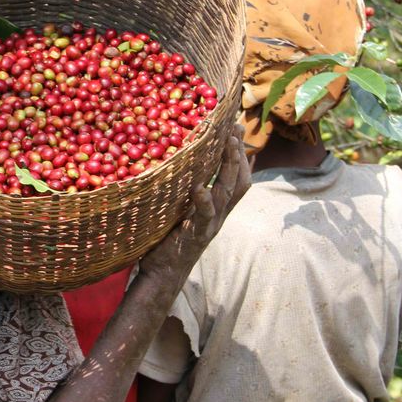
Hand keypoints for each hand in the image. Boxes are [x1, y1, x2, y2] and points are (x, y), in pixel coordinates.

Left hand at [140, 126, 250, 282]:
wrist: (162, 274)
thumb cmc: (166, 239)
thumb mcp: (178, 209)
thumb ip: (183, 190)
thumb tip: (178, 163)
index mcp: (216, 207)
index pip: (236, 175)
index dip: (239, 153)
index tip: (235, 127)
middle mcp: (218, 213)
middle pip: (238, 180)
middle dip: (238, 153)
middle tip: (234, 129)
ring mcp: (209, 224)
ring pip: (227, 192)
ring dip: (228, 167)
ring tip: (227, 145)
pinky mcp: (195, 235)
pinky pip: (204, 216)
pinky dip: (204, 201)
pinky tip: (199, 188)